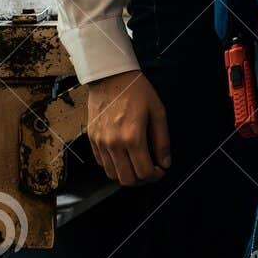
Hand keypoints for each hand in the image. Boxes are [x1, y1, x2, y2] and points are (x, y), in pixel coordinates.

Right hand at [86, 70, 170, 185]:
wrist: (111, 77)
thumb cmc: (136, 90)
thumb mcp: (157, 112)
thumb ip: (162, 141)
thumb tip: (165, 162)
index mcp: (133, 137)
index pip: (144, 172)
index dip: (155, 176)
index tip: (160, 170)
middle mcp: (114, 143)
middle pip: (127, 179)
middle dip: (142, 180)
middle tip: (150, 170)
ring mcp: (100, 142)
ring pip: (113, 175)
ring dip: (127, 174)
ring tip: (136, 163)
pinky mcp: (92, 139)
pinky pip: (102, 163)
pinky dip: (113, 165)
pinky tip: (123, 155)